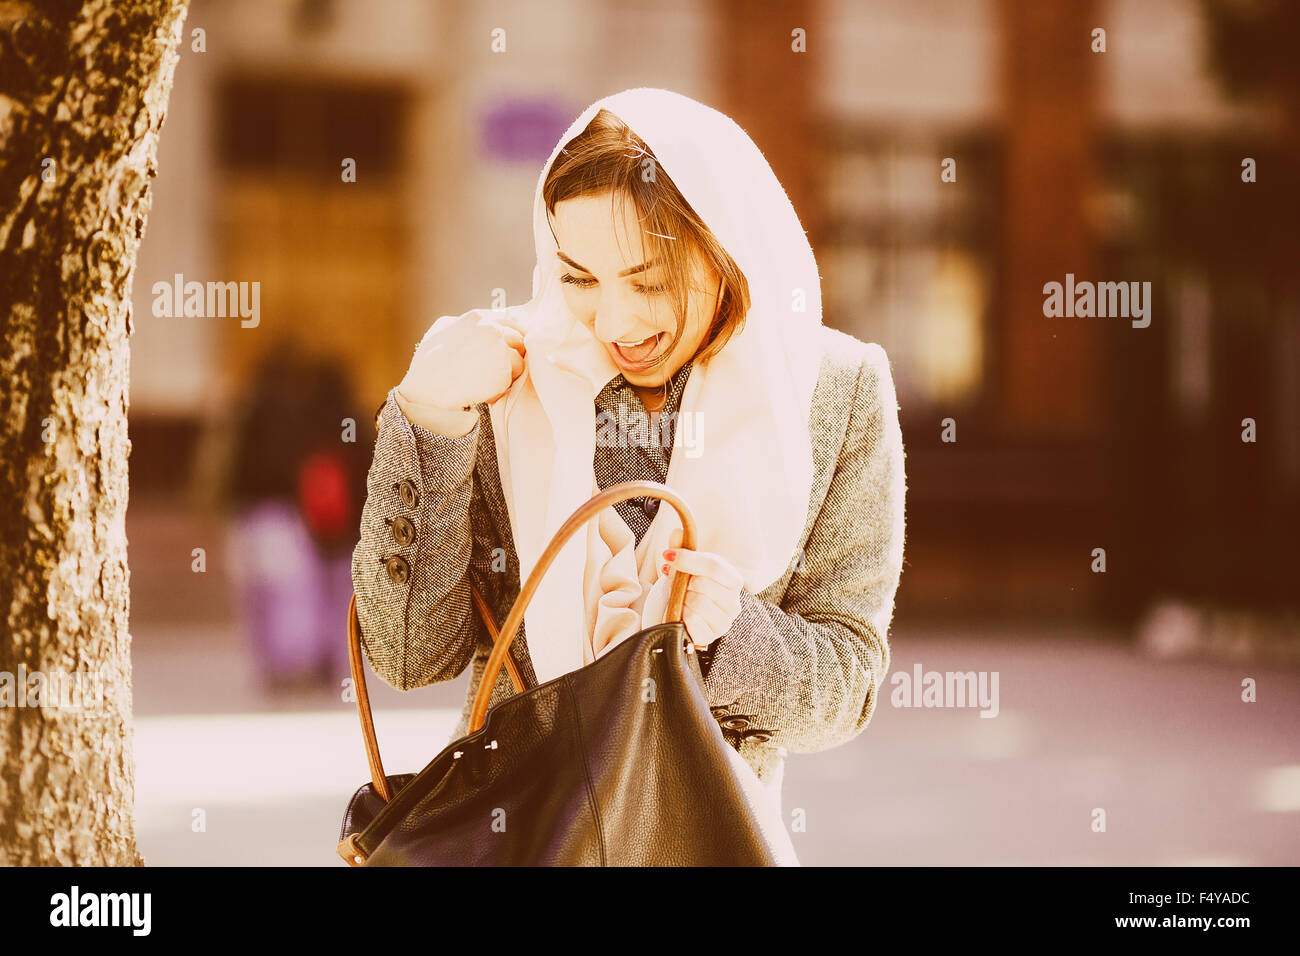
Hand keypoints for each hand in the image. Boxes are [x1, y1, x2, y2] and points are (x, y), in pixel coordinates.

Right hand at [398, 309, 526, 410]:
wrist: (425, 387)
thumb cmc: (428, 360)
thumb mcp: (443, 328)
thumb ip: (465, 322)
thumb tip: (479, 323)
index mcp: (478, 318)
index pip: (510, 320)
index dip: (510, 335)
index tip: (509, 345)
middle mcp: (492, 331)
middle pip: (519, 340)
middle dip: (511, 353)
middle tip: (496, 367)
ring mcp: (499, 352)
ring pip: (519, 362)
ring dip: (507, 373)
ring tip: (486, 380)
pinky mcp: (502, 375)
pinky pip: (511, 382)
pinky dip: (501, 389)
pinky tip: (483, 390)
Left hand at [660, 528, 743, 649]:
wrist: (689, 616)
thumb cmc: (691, 587)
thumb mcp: (688, 566)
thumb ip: (682, 548)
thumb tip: (677, 533)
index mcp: (733, 580)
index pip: (714, 566)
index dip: (688, 559)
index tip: (667, 555)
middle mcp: (734, 602)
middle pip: (702, 584)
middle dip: (682, 582)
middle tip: (677, 583)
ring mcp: (724, 622)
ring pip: (696, 603)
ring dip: (681, 600)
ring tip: (681, 599)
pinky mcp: (711, 637)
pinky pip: (691, 623)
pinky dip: (681, 617)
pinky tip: (682, 614)